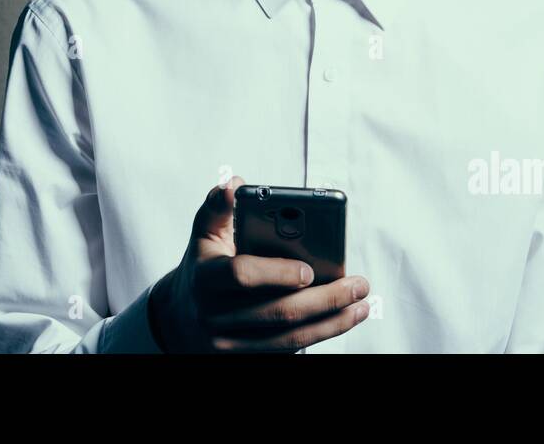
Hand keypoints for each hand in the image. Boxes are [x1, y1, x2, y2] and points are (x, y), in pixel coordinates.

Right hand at [148, 175, 370, 352]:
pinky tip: (343, 319)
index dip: (277, 273)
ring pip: (288, 337)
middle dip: (324, 299)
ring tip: (361, 304)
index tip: (309, 269)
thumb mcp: (203, 235)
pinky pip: (287, 350)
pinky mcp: (244, 358)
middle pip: (276, 311)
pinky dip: (319, 335)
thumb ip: (218, 207)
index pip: (241, 274)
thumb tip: (235, 185)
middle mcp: (214, 314)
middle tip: (359, 284)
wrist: (181, 318)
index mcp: (205, 277)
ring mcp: (229, 342)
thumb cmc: (203, 267)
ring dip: (332, 322)